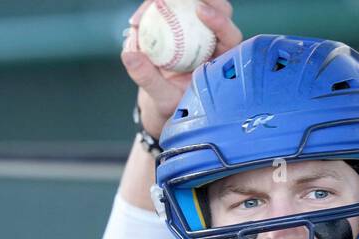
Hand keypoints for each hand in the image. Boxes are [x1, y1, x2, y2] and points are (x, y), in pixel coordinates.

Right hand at [121, 0, 243, 139]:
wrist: (164, 105)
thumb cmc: (173, 108)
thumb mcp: (162, 99)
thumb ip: (149, 79)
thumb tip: (129, 54)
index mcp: (221, 60)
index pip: (229, 34)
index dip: (219, 19)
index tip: (201, 11)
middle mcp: (214, 41)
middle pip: (215, 8)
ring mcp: (198, 32)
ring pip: (191, 6)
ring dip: (169, 2)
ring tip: (142, 16)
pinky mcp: (181, 26)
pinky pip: (170, 11)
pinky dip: (152, 12)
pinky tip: (135, 23)